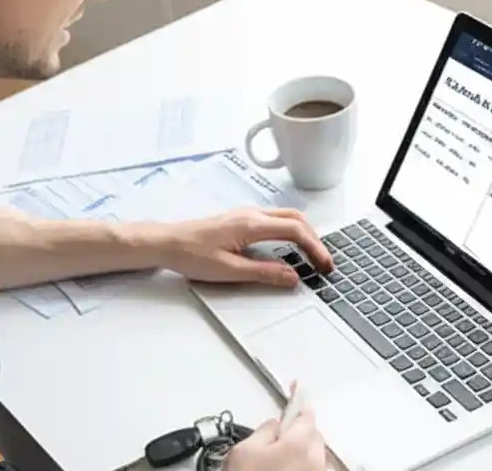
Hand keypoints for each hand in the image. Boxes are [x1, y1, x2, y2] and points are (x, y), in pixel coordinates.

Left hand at [152, 208, 333, 286]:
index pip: (296, 230)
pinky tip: (289, 247)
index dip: (315, 248)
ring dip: (304, 233)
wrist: (167, 243)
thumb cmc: (192, 255)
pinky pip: (275, 220)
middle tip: (323, 261)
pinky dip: (290, 231)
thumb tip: (292, 277)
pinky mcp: (241, 220)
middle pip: (296, 218)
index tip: (324, 265)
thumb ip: (264, 274)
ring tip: (312, 255)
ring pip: (286, 217)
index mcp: (252, 224)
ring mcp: (247, 214)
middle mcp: (252, 214)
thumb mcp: (230, 271)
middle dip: (315, 239)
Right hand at [227, 403, 325, 470]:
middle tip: (277, 439)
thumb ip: (265, 430)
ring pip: (314, 454)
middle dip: (299, 432)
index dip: (299, 400)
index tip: (296, 388)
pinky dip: (302, 465)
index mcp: (299, 445)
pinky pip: (312, 468)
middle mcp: (315, 461)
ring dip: (301, 451)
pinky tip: (284, 469)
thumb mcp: (244, 451)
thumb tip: (276, 425)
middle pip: (313, 435)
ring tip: (277, 461)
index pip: (306, 415)